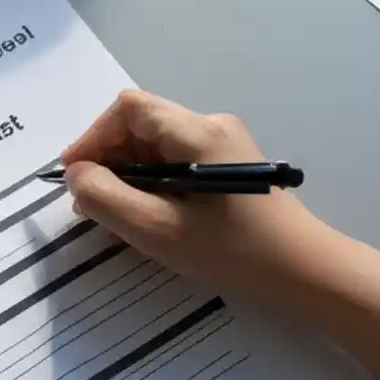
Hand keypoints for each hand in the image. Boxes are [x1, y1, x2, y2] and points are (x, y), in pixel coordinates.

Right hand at [61, 90, 342, 306]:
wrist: (305, 270)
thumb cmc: (232, 251)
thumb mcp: (157, 229)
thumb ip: (105, 198)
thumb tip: (77, 174)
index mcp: (196, 132)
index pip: (128, 109)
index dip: (93, 137)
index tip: (73, 177)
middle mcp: (211, 126)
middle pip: (142, 125)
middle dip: (108, 158)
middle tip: (89, 203)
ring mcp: (225, 144)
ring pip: (158, 145)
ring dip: (128, 173)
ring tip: (114, 213)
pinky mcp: (231, 165)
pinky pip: (178, 160)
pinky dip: (152, 181)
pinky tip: (149, 214)